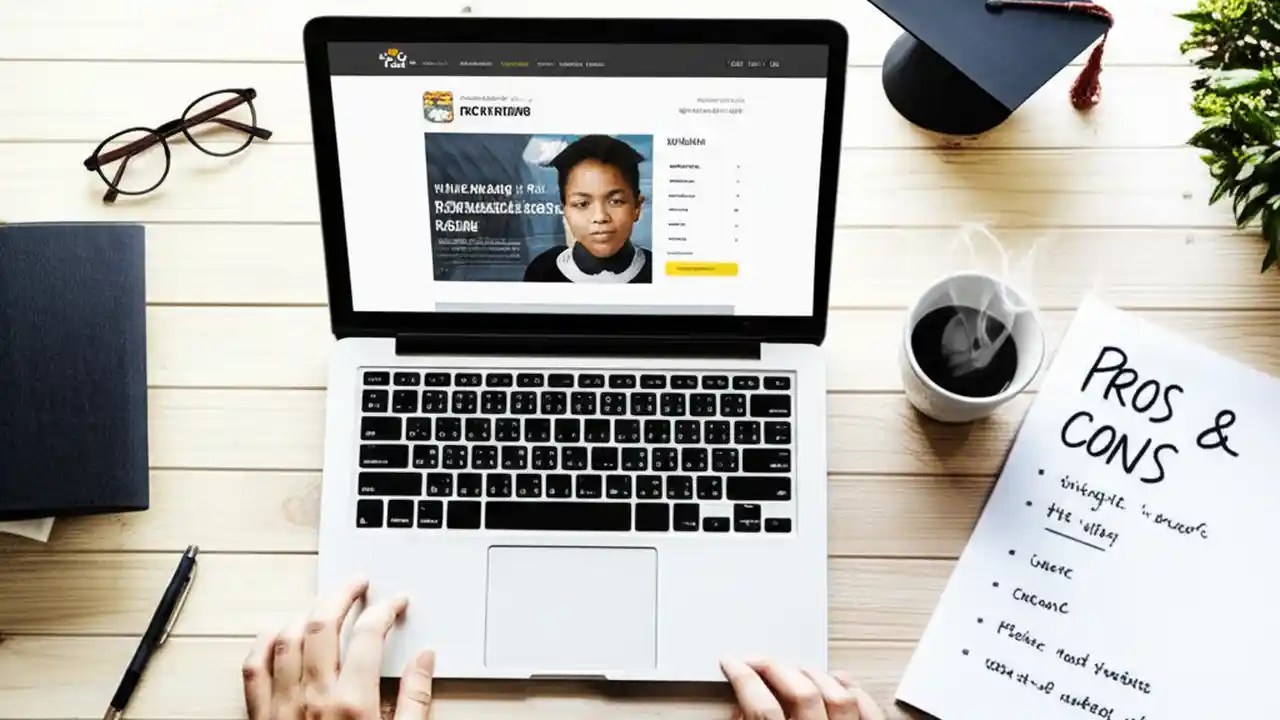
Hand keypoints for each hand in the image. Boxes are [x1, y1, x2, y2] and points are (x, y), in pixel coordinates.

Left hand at [242, 578, 435, 719]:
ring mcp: (282, 706)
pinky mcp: (260, 718)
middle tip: (358, 584)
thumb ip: (416, 699)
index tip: (396, 603)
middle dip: (342, 593)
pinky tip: (277, 632)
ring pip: (285, 636)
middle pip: (321, 621)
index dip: (386, 609)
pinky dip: (263, 642)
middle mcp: (313, 697)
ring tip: (324, 604)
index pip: (369, 634)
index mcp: (352, 703)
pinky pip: (253, 666)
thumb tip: (426, 660)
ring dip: (305, 611)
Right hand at [721, 658, 884, 719]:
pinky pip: (869, 708)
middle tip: (757, 659)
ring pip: (839, 695)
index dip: (743, 678)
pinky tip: (837, 679)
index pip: (761, 708)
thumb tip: (739, 709)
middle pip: (802, 692)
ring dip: (813, 674)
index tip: (731, 662)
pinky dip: (852, 688)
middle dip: (776, 667)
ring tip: (794, 668)